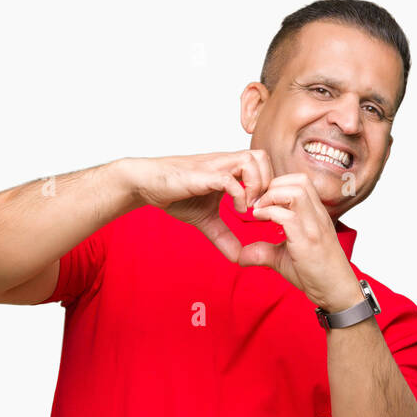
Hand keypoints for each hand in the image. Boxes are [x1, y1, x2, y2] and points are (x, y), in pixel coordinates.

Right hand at [132, 150, 274, 262]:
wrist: (147, 184)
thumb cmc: (175, 194)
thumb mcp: (207, 220)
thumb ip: (224, 237)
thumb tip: (239, 259)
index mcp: (230, 170)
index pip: (264, 165)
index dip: (269, 186)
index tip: (263, 209)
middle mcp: (225, 164)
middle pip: (263, 156)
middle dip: (268, 183)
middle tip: (260, 206)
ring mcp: (215, 167)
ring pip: (251, 160)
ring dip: (256, 186)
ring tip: (249, 207)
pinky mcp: (202, 175)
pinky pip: (229, 179)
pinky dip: (239, 195)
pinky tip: (237, 210)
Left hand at [246, 173, 361, 311]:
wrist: (337, 293)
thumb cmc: (317, 275)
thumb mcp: (284, 259)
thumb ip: (264, 251)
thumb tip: (241, 255)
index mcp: (316, 215)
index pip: (301, 182)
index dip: (278, 185)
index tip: (262, 201)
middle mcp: (318, 216)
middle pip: (299, 180)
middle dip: (273, 186)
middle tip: (257, 203)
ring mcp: (314, 227)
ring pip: (295, 191)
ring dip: (271, 196)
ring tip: (258, 210)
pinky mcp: (308, 241)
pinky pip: (287, 216)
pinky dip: (269, 213)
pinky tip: (259, 219)